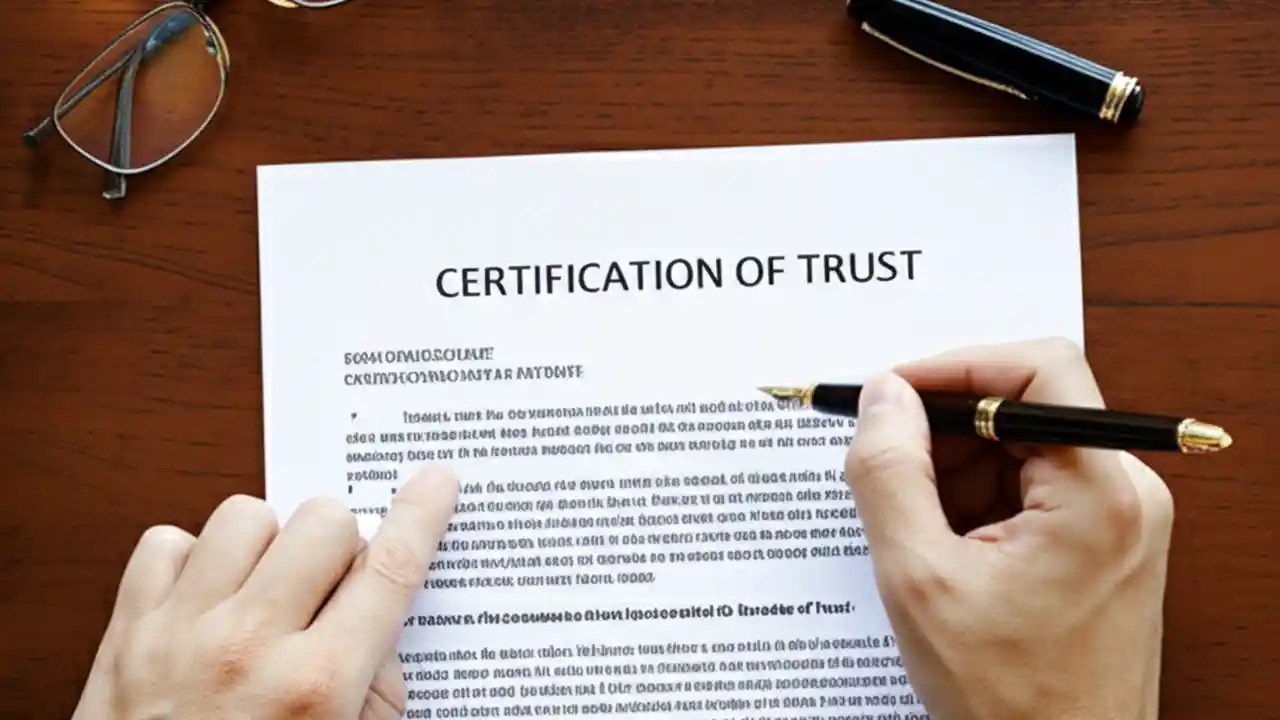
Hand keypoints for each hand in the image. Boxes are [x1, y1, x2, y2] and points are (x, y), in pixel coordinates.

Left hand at [71, 466, 458, 719]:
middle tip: (329, 585)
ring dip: (265, 544)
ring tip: (263, 589)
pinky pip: (165, 543)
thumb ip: (379, 689)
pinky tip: (206, 597)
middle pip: (323, 521)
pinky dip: (189, 560)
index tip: (436, 481)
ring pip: (245, 516)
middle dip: (338, 543)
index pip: (390, 569)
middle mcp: (252, 646)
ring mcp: (182, 632)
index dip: (422, 515)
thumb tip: (376, 615)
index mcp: (319, 685)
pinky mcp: (126, 632)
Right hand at [844, 338, 1172, 719]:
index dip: (955, 366)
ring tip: (920, 539)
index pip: (1039, 369)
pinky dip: (975, 506)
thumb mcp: (919, 579)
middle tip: (886, 476)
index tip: (890, 393)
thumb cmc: (1008, 701)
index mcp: (1101, 494)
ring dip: (954, 476)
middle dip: (943, 435)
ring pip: (1018, 450)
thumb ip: (890, 472)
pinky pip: (1029, 490)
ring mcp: (1119, 520)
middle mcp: (1126, 494)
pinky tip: (946, 555)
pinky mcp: (1101, 544)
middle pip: (1022, 409)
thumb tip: (881, 396)